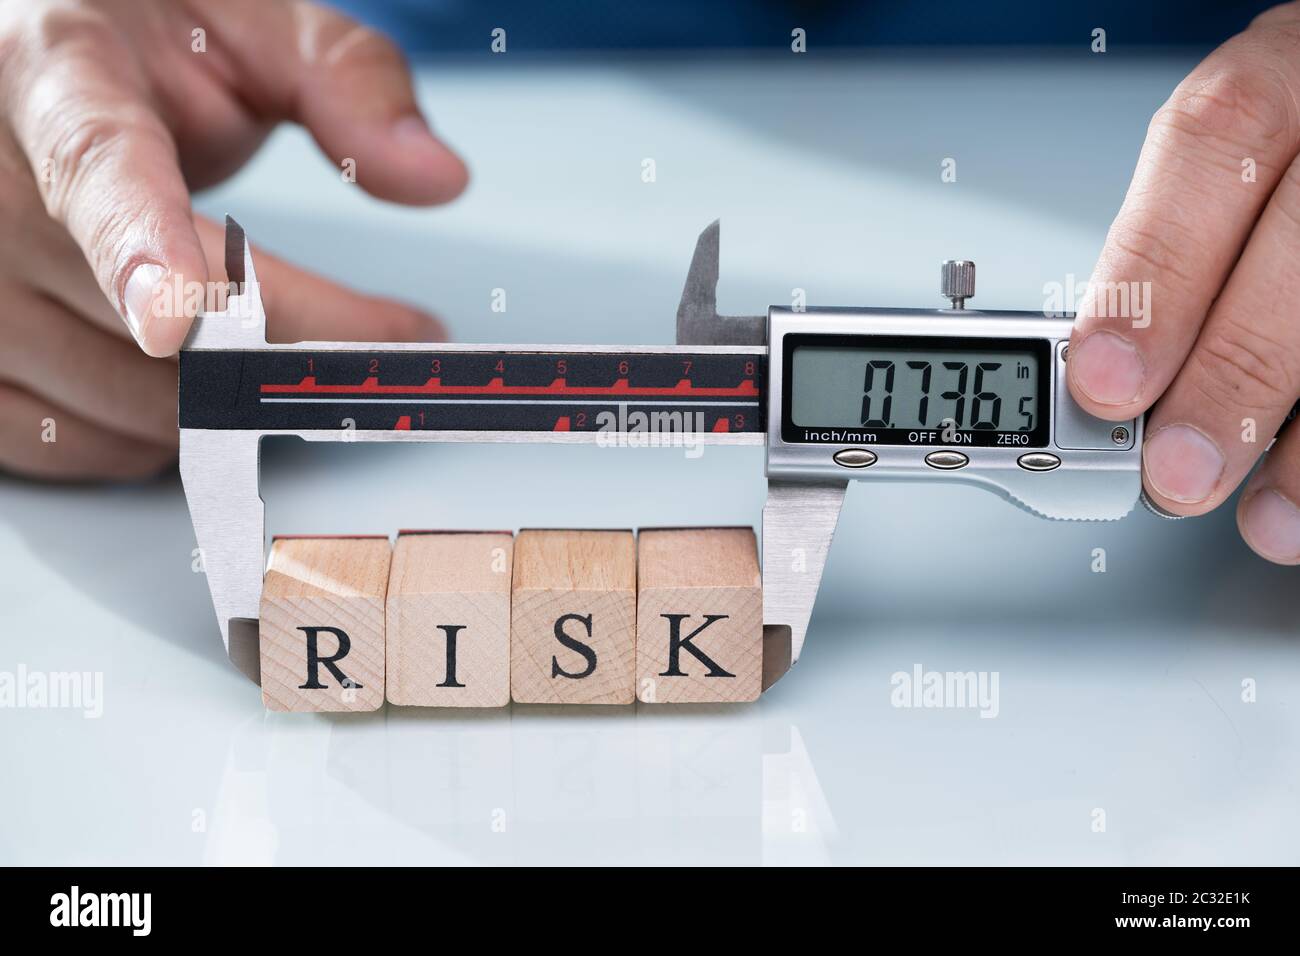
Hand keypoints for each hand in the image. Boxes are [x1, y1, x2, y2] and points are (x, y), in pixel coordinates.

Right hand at [0, 0, 467, 478]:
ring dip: (230, 399)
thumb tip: (436, 177)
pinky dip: (150, 438)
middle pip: (152, 321)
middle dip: (295, 347)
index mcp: (58, 73)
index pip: (95, 167)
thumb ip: (352, 85)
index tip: (177, 321)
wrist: (44, 50)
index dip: (140, 250)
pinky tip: (189, 384)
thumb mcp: (256, 23)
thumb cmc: (148, 38)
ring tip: (274, 339)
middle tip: (381, 338)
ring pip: (122, 400)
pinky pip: (63, 442)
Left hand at [1067, 1, 1299, 565]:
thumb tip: (1107, 373)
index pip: (1214, 150)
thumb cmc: (1297, 151)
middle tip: (1180, 471)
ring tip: (1267, 511)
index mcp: (1284, 70)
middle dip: (1234, 375)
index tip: (1105, 380)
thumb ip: (1183, 246)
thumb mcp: (1238, 163)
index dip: (1154, 274)